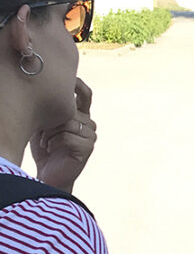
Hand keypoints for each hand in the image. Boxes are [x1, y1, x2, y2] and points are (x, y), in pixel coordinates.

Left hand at [31, 78, 96, 192]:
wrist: (49, 175)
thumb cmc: (44, 150)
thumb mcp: (45, 125)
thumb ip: (51, 110)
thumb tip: (46, 93)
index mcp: (81, 116)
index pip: (85, 95)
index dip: (79, 85)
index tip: (70, 79)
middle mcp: (89, 124)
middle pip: (70, 109)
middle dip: (50, 120)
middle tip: (42, 135)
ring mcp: (91, 135)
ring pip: (68, 123)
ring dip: (50, 133)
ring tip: (46, 144)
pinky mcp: (88, 147)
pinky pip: (67, 136)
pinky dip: (53, 142)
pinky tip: (51, 150)